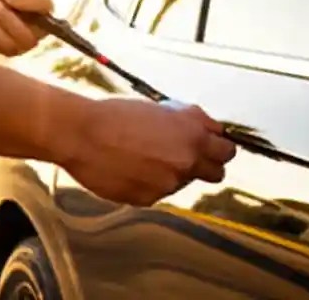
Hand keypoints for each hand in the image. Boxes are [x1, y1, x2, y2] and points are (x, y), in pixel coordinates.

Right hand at [58, 99, 236, 205]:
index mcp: (193, 135)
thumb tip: (205, 130)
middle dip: (206, 165)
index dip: (217, 147)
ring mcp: (168, 184)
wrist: (82, 134)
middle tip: (186, 155)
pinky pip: (158, 192)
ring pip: (182, 182)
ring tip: (142, 156)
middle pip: (216, 173)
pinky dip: (148, 183)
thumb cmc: (116, 115)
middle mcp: (186, 162)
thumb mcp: (161, 109)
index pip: (227, 150)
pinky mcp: (149, 199)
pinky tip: (128, 167)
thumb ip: (188, 122)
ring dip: (171, 172)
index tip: (209, 144)